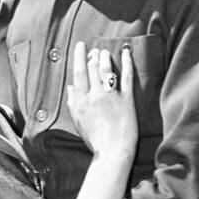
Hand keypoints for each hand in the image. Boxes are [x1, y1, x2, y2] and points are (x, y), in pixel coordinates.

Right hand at [66, 43, 137, 160]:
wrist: (113, 151)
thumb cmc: (95, 139)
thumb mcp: (78, 122)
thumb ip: (73, 103)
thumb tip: (71, 87)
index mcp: (81, 100)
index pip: (79, 72)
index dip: (79, 56)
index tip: (81, 46)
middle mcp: (95, 95)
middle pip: (93, 68)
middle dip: (93, 55)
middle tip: (95, 50)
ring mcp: (111, 96)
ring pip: (107, 69)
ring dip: (105, 57)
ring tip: (105, 52)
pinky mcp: (127, 99)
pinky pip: (127, 76)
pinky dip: (127, 62)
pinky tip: (126, 53)